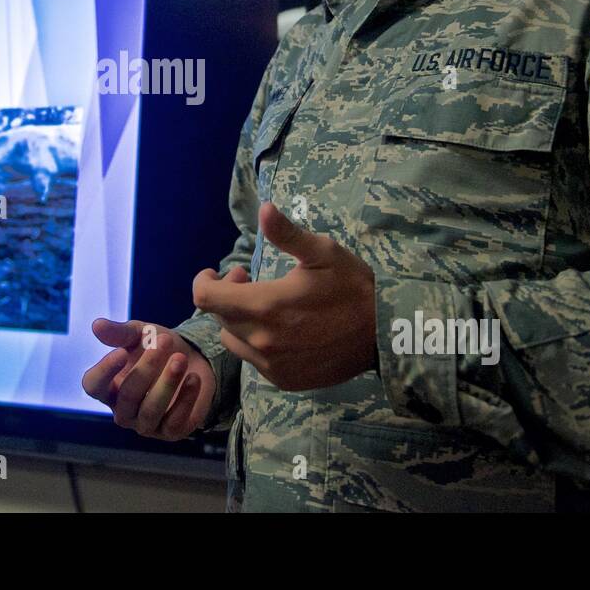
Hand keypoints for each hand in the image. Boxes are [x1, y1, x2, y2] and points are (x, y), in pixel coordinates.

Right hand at [82, 270, 246, 440]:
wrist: (194, 359)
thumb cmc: (158, 348)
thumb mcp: (139, 334)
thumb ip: (119, 333)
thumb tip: (96, 325)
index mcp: (108, 388)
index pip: (93, 386)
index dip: (104, 371)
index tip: (121, 352)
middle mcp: (123, 410)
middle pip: (127, 396)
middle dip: (146, 368)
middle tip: (163, 341)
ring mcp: (146, 424)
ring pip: (151, 410)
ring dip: (167, 383)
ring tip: (180, 358)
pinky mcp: (171, 432)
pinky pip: (174, 422)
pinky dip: (185, 399)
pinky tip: (193, 378)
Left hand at [194, 202, 377, 391]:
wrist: (384, 335)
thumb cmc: (353, 287)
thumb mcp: (323, 252)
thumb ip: (287, 234)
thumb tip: (264, 209)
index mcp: (264, 306)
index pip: (206, 298)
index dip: (205, 282)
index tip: (218, 272)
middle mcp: (261, 341)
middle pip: (219, 318)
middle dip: (227, 295)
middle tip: (248, 281)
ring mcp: (272, 365)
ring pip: (234, 341)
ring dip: (239, 321)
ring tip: (264, 306)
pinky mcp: (284, 380)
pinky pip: (254, 362)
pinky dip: (257, 344)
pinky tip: (280, 331)